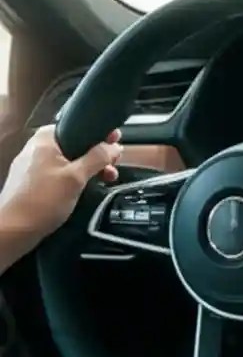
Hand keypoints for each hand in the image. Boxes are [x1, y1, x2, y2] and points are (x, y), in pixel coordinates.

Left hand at [0, 126, 122, 248]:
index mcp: (45, 139)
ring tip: (105, 179)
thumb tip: (115, 146)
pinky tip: (86, 187)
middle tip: (114, 164)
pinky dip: (75, 177)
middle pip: (75, 144)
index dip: (100, 133)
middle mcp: (37, 148)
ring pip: (69, 160)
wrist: (12, 230)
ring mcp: (33, 165)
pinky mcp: (33, 181)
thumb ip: (98, 158)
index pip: (77, 126)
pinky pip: (60, 172)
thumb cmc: (41, 201)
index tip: (116, 142)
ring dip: (89, 167)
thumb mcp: (76, 177)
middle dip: (98, 154)